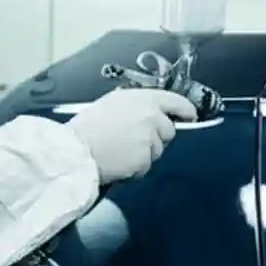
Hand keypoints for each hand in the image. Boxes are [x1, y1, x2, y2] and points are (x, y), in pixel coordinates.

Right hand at [65, 89, 197, 184]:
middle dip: (157, 137)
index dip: (186, 110)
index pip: (175, 101)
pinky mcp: (146, 159)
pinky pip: (146, 165)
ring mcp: (150, 139)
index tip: (190, 117)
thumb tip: (151, 111)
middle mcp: (151, 116)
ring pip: (158, 150)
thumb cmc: (87, 126)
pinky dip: (136, 168)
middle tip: (135, 141)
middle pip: (169, 130)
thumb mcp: (112, 103)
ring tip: (121, 152)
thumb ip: (136, 105)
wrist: (76, 150)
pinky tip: (120, 163)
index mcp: (142, 98)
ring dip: (145, 153)